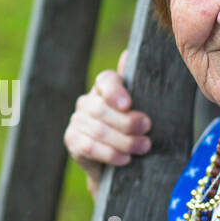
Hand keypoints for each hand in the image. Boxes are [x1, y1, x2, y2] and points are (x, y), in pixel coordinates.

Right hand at [63, 49, 153, 196]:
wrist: (120, 165)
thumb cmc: (136, 132)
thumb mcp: (144, 108)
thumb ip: (139, 85)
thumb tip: (128, 54)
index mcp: (105, 87)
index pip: (106, 80)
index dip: (115, 91)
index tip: (128, 104)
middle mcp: (88, 101)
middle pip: (102, 109)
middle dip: (127, 121)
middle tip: (147, 129)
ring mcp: (77, 121)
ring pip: (98, 130)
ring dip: (124, 141)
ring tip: (143, 147)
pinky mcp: (72, 140)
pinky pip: (89, 146)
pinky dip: (110, 154)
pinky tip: (125, 159)